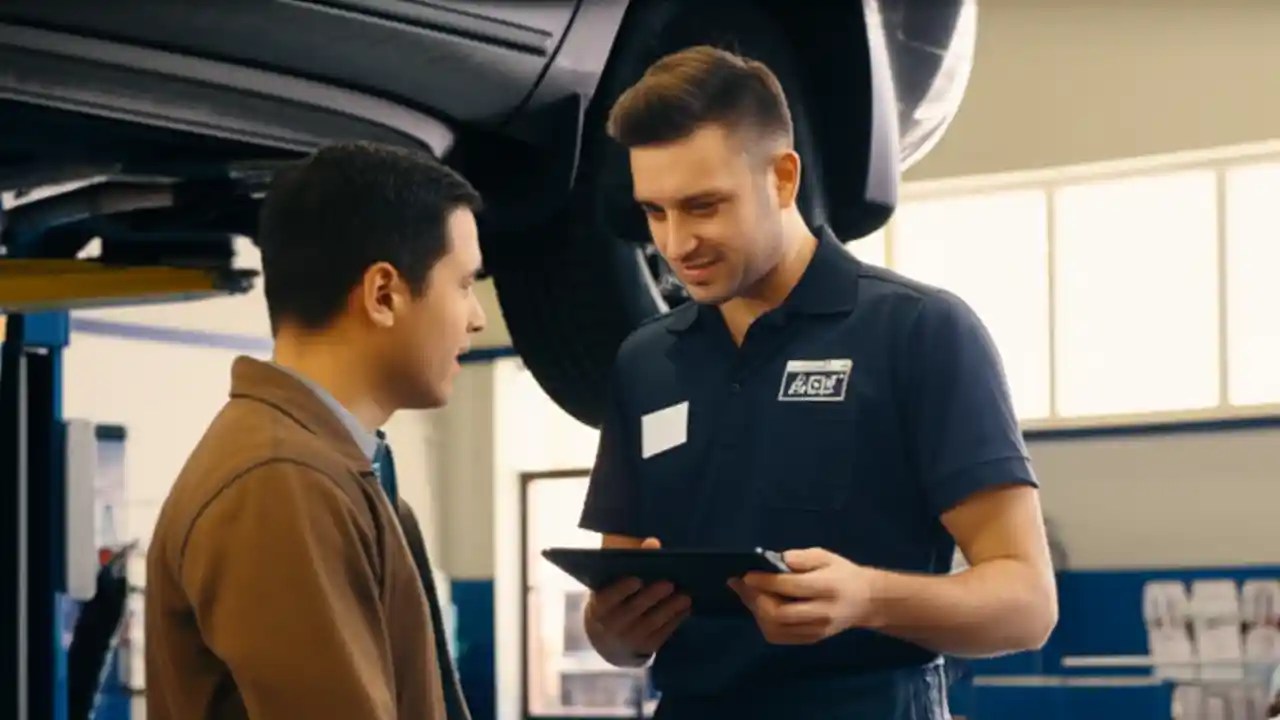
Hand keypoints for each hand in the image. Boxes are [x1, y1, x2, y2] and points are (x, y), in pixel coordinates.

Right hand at [585, 537, 691, 657]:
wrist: (607, 640)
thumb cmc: (612, 599)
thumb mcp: (611, 582)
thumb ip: (628, 559)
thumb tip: (653, 543)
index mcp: (598, 606)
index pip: (608, 597)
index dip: (621, 589)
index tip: (637, 578)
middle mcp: (611, 626)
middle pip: (633, 610)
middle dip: (652, 597)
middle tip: (669, 583)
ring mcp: (628, 639)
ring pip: (651, 623)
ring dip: (669, 609)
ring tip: (685, 597)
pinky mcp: (645, 648)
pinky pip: (661, 635)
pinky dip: (674, 621)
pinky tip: (685, 609)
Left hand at [729, 547, 876, 644]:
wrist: (866, 602)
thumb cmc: (842, 574)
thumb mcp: (825, 556)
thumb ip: (801, 558)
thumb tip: (776, 560)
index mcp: (827, 588)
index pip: (791, 587)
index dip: (765, 581)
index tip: (747, 575)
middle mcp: (821, 613)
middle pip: (779, 614)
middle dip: (756, 599)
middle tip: (743, 584)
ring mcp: (816, 630)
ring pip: (776, 628)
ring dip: (757, 611)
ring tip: (749, 594)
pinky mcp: (811, 639)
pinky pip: (779, 636)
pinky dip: (764, 622)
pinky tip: (761, 607)